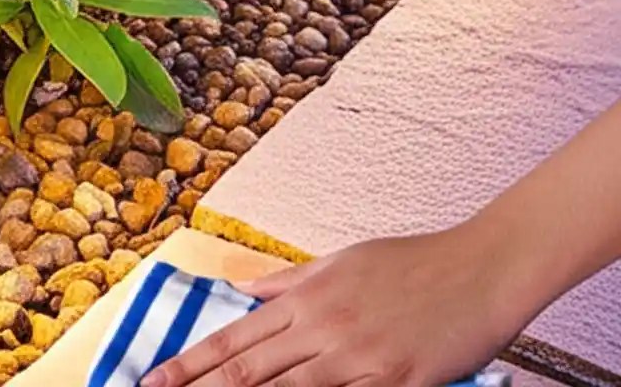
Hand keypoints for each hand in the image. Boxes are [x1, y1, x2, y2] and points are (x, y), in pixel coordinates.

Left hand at [140, 229, 528, 386]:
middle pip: (248, 371)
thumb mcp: (341, 261)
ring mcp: (359, 358)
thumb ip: (289, 282)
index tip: (154, 380)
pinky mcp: (397, 380)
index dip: (189, 364)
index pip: (232, 339)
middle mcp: (323, 327)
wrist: (482, 267)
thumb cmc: (413, 262)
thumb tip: (244, 289)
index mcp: (305, 298)